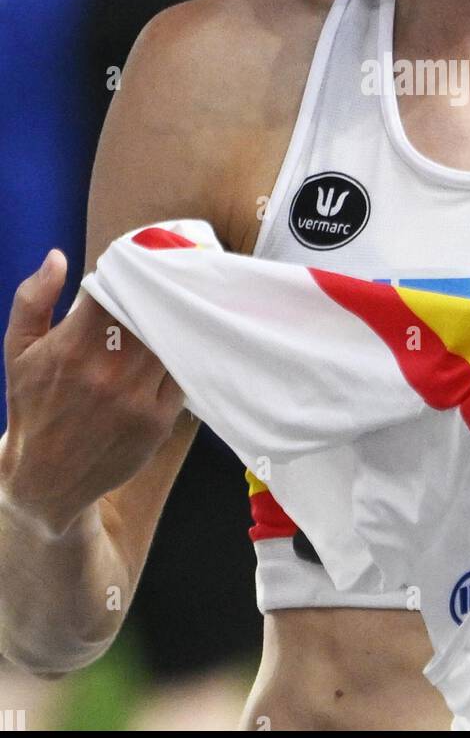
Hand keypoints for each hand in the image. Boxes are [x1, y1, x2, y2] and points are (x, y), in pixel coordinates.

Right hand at [1, 249, 184, 535]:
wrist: (47, 480)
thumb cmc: (32, 408)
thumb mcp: (17, 351)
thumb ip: (33, 300)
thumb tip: (58, 257)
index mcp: (72, 348)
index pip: (117, 292)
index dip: (132, 273)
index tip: (141, 261)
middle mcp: (108, 373)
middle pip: (151, 313)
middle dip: (160, 292)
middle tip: (173, 272)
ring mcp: (137, 398)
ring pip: (171, 340)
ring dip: (176, 320)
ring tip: (184, 300)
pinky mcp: (159, 421)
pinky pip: (181, 373)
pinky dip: (183, 354)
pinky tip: (184, 340)